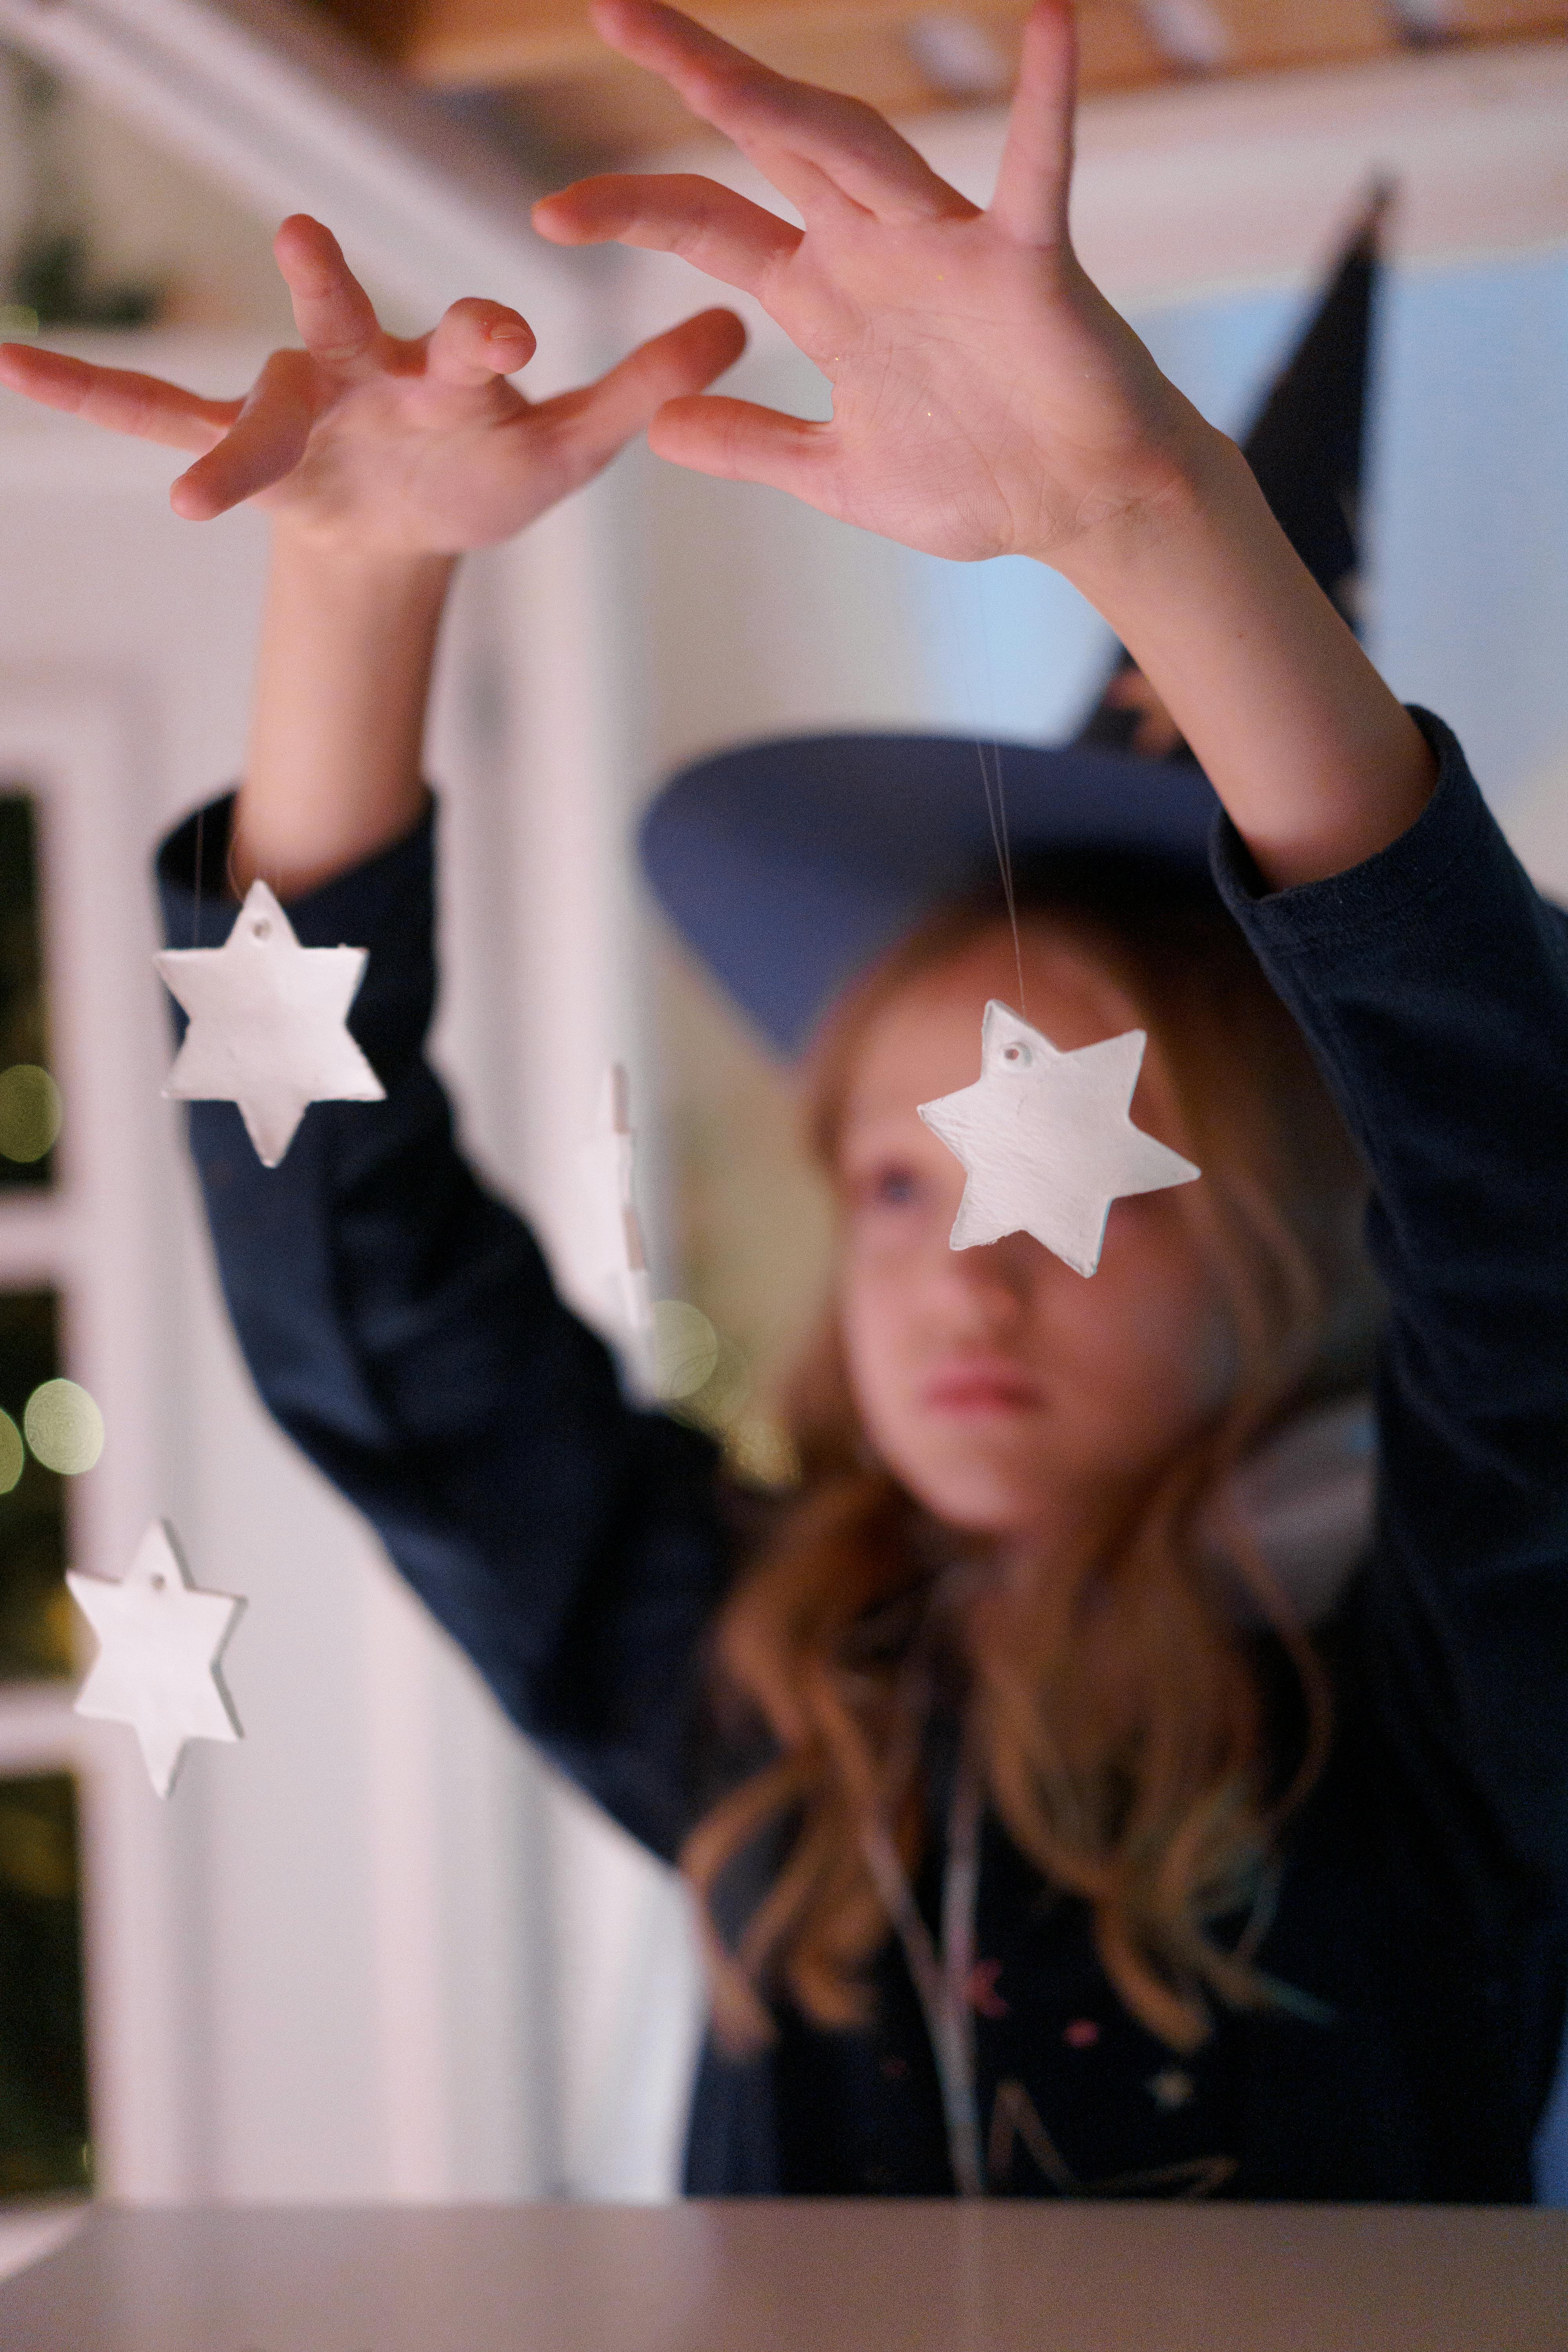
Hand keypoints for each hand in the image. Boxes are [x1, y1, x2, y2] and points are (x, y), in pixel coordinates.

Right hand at [0, 215, 745, 558]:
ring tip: (184, 481)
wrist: (413, 525)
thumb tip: (740, 326)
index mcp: (454, 375)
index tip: (510, 333)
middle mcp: (369, 373)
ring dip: (219, 423)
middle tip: (302, 237)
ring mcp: (301, 413)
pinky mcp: (249, 452)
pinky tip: (12, 364)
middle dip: (329, 292)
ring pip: (256, 398)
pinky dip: (91, 396)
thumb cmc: (490, 474)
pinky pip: (162, 422)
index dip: (489, 335)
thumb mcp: (571, 451)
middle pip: (353, 329)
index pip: (477, 345)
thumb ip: (646, 394)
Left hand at [533, 0, 1199, 567]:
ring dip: (787, 101)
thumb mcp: (834, 475)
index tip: (545, 212)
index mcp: (827, 295)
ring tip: (714, 68)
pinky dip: (1049, 98)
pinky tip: (1051, 19)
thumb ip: (753, 446)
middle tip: (611, 7)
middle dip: (693, 80)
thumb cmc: (977, 481)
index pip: (710, 227)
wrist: (1078, 506)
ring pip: (858, 149)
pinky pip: (1040, 168)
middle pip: (768, 143)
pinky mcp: (1029, 263)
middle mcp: (875, 249)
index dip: (630, 209)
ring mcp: (949, 248)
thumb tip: (660, 428)